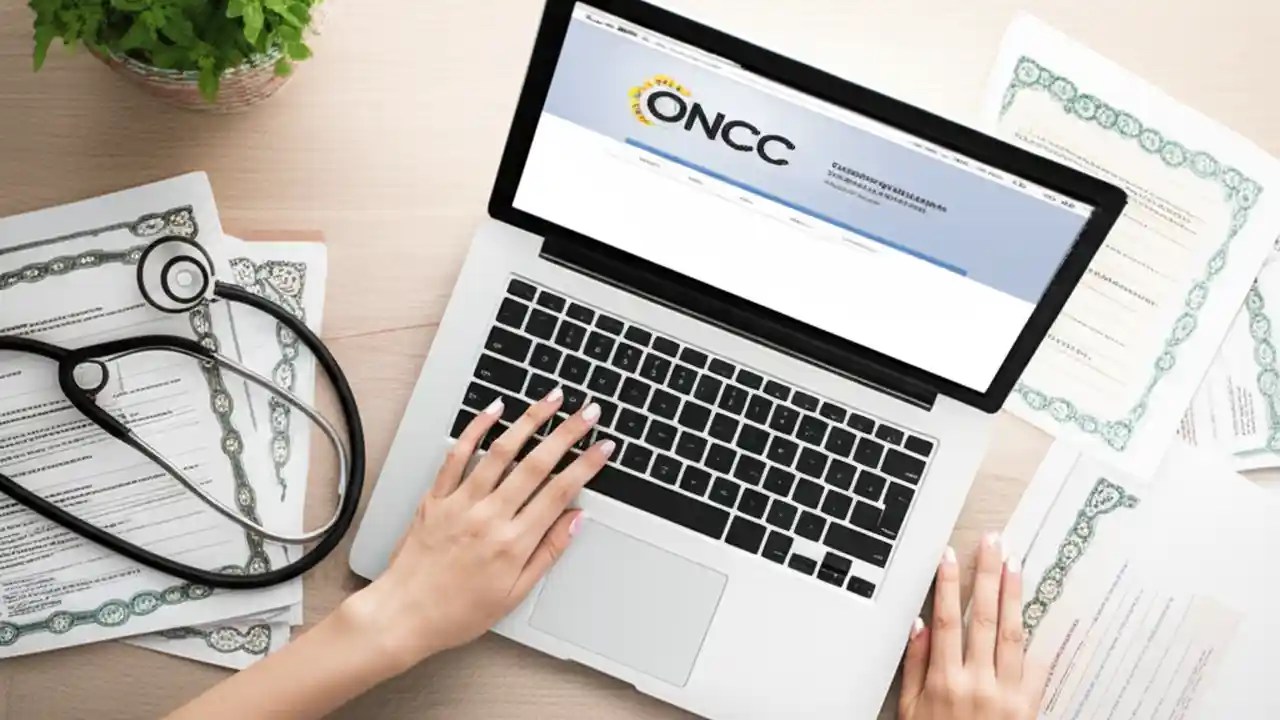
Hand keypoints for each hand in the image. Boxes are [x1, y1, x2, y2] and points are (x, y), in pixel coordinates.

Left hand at [341, 388, 612, 674]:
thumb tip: (575, 520)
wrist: (403, 615)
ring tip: (550, 400)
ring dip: (529, 420)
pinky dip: (476, 429)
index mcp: (513, 543)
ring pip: (500, 452)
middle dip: (567, 433)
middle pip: (537, 464)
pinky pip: (457, 455)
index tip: (604, 447)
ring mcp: (460, 504)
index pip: (559, 492)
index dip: (586, 466)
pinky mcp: (436, 498)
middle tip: (588, 412)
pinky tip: (493, 410)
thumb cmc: (458, 612)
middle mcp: (488, 517)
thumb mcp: (515, 593)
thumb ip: (548, 552)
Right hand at [898, 534, 1047, 719]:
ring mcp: (1006, 695)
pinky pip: (1036, 666)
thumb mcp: (911, 711)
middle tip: (993, 543)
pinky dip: (1037, 638)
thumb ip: (915, 666)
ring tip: (1015, 563)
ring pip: (1012, 634)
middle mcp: (976, 683)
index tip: (949, 555)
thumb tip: (917, 625)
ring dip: (1014, 595)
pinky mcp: (1029, 707)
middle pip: (983, 617)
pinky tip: (1038, 612)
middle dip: (987, 575)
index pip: (946, 620)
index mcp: (944, 681)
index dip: (947, 585)